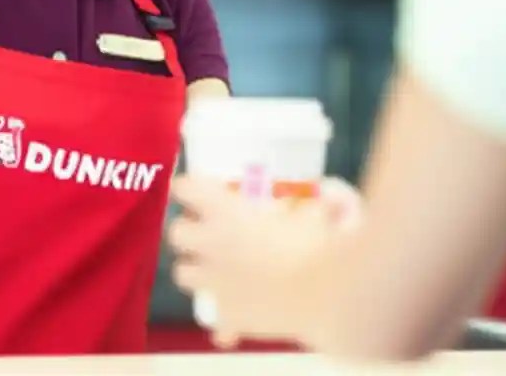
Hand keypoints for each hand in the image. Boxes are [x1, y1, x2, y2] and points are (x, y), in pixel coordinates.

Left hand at [167, 176, 361, 348]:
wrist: (327, 294)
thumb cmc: (321, 242)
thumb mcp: (319, 210)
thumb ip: (320, 198)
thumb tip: (329, 191)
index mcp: (226, 210)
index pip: (185, 188)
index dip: (189, 188)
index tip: (196, 190)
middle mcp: (211, 243)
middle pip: (176, 232)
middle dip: (188, 231)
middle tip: (208, 231)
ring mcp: (215, 281)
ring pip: (183, 273)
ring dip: (196, 269)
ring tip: (218, 269)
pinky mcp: (228, 314)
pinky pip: (215, 317)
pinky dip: (223, 316)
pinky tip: (239, 312)